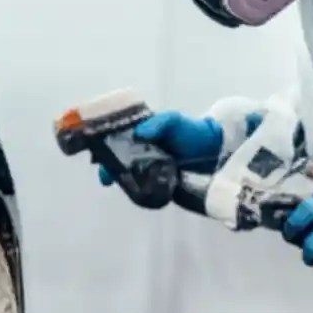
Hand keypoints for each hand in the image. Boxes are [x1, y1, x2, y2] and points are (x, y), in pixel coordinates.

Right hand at [99, 111, 222, 184]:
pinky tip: (134, 191)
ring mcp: (149, 169)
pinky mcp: (158, 184)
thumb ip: (158, 124)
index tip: (99, 155)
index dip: (103, 146)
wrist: (214, 152)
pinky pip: (143, 188)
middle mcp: (141, 152)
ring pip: (128, 175)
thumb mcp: (173, 120)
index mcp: (140, 135)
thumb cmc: (190, 132)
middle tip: (106, 177)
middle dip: (109, 168)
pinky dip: (136, 190)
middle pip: (117, 160)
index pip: (116, 139)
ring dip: (121, 179)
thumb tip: (139, 134)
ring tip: (118, 183)